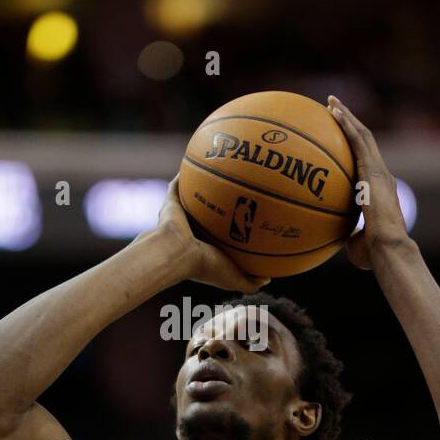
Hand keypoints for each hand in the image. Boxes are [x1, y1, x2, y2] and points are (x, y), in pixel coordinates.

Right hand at [153, 176, 269, 292]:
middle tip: (238, 192)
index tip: (247, 219)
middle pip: (207, 215)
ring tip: (216, 171)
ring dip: (201, 187)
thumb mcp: (234, 278)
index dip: (232, 228)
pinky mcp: (170, 204)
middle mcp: (192, 231)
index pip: (220, 236)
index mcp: (205, 247)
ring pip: (192, 199)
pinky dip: (184, 174)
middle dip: (219, 205)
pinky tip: (197, 159)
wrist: (175, 254)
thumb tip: (268, 278)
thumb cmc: (204, 267)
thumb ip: (250, 281)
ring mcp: (180, 218)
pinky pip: (177, 185)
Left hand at [327, 96, 408, 270]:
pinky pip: (357, 140)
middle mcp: (382, 175)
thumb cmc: (373, 252)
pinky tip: (333, 111)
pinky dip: (346, 123)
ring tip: (331, 103)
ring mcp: (379, 170)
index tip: (342, 140)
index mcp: (381, 190)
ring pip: (363, 134)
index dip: (356, 148)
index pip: (368, 163)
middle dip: (351, 123)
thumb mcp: (356, 242)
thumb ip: (347, 236)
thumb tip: (332, 240)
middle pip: (366, 141)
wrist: (388, 247)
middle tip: (334, 110)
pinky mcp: (373, 169)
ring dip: (347, 116)